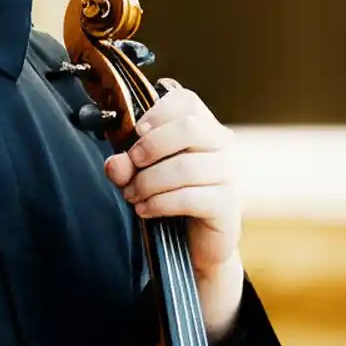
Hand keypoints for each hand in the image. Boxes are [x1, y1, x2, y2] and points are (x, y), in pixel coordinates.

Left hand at [102, 79, 244, 339]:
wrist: (197, 244)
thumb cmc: (171, 197)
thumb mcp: (142, 176)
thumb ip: (127, 166)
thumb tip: (115, 163)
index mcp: (205, 127)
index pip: (186, 101)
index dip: (157, 111)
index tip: (135, 131)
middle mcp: (223, 146)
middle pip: (190, 128)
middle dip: (151, 145)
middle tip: (131, 165)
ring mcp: (230, 175)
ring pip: (186, 166)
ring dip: (149, 181)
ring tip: (132, 194)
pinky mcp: (228, 205)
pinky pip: (190, 198)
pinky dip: (160, 203)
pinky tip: (145, 210)